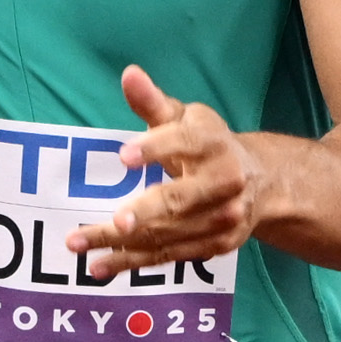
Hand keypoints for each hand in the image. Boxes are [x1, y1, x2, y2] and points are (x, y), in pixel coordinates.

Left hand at [68, 66, 260, 277]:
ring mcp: (221, 220)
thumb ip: (153, 104)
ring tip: (78, 244)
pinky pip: (168, 256)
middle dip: (144, 213)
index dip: (154, 148)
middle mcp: (224, 184)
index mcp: (214, 144)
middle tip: (114, 222)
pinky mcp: (213, 246)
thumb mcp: (186, 119)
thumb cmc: (209, 145)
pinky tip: (99, 267)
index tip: (124, 156)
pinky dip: (132, 263)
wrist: (262, 183)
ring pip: (166, 234)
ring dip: (120, 244)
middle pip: (177, 200)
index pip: (184, 143)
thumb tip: (129, 75)